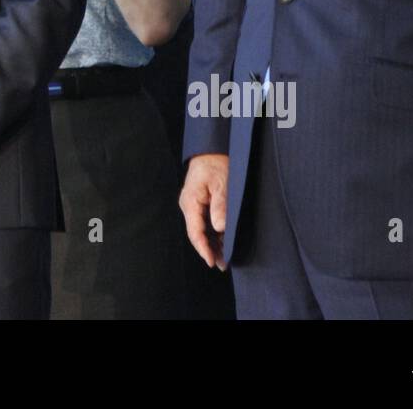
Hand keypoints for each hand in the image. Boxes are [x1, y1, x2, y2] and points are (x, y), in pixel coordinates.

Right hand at [179, 152, 228, 269]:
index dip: (203, 249)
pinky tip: (223, 240)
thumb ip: (220, 205)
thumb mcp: (222, 183)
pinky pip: (203, 222)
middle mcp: (188, 205)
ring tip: (225, 256)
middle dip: (209, 250)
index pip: (195, 232)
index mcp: (190, 202)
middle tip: (223, 264)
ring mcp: (192, 205)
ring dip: (212, 243)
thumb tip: (219, 227)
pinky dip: (213, 233)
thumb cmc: (216, 163)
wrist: (211, 149)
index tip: (212, 261)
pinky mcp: (198, 203)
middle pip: (197, 233)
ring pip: (200, 229)